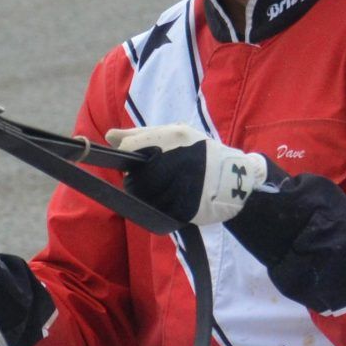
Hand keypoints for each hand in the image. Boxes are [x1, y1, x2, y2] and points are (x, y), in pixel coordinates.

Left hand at [105, 124, 270, 226]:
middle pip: (134, 178)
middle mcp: (176, 159)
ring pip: (143, 196)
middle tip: (153, 177)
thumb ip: (141, 135)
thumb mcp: (175, 134)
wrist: (236, 177)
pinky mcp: (186, 208)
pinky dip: (161, 206)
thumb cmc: (199, 152)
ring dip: (148, 195)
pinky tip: (173, 198)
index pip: (129, 149)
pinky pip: (158, 210)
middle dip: (137, 180)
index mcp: (172, 136)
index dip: (128, 157)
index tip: (136, 161)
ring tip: (165, 187)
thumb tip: (109, 136)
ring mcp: (182, 184)